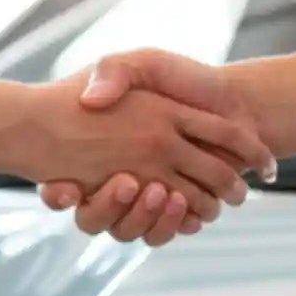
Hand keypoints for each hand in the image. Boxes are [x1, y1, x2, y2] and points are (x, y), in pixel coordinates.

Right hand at [40, 50, 276, 242]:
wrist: (238, 101)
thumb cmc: (185, 79)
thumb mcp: (142, 63)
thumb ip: (114, 72)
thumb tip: (91, 100)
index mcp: (103, 150)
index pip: (61, 185)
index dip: (56, 193)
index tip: (65, 187)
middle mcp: (122, 179)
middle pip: (96, 216)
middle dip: (106, 206)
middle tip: (126, 183)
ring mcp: (151, 198)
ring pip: (131, 229)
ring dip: (145, 216)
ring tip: (163, 191)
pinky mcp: (180, 211)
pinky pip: (164, 232)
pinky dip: (175, 223)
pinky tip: (183, 201)